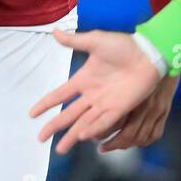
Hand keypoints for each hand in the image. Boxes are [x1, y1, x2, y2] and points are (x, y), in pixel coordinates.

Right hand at [30, 29, 165, 153]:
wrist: (148, 53)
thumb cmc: (124, 47)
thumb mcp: (95, 41)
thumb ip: (74, 40)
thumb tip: (55, 31)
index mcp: (83, 80)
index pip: (59, 95)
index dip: (46, 104)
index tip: (32, 114)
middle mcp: (92, 95)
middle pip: (68, 114)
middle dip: (54, 127)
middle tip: (41, 139)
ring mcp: (105, 103)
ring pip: (84, 123)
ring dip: (72, 136)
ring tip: (60, 149)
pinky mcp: (120, 107)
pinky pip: (104, 121)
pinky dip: (93, 129)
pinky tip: (82, 136)